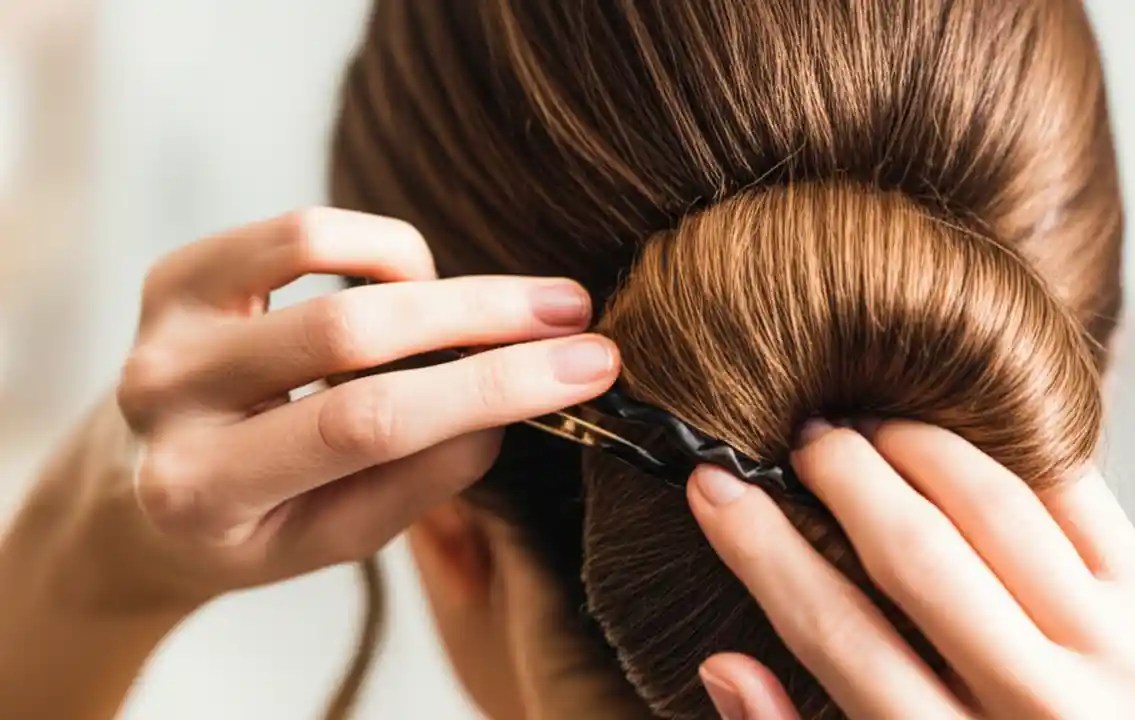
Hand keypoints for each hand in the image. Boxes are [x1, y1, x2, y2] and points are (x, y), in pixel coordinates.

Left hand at [10, 207, 620, 614]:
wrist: (134, 502)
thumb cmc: (254, 527)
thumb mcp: (334, 539)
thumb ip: (420, 478)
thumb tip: (506, 400)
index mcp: (204, 491)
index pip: (369, 422)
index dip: (490, 386)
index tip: (588, 366)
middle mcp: (163, 398)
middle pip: (349, 329)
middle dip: (483, 315)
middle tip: (573, 312)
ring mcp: (160, 326)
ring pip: (316, 249)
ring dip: (428, 277)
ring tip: (475, 315)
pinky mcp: (173, 276)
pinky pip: (297, 230)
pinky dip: (376, 249)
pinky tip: (412, 286)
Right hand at [686, 419, 1134, 718]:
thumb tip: (725, 664)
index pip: (836, 633)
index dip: (761, 548)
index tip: (714, 488)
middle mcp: (1039, 705)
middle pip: (915, 554)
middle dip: (842, 474)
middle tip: (802, 441)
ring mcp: (1113, 651)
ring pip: (993, 507)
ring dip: (918, 444)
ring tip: (869, 425)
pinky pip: (1074, 493)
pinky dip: (1006, 449)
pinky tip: (953, 435)